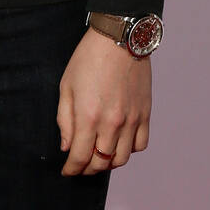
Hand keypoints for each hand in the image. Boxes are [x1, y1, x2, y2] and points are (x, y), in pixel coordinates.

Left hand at [56, 25, 150, 174]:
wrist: (119, 38)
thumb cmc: (89, 57)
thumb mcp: (66, 85)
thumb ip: (65, 120)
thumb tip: (67, 146)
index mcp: (88, 116)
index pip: (80, 157)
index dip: (72, 169)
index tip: (67, 171)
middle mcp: (112, 123)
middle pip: (100, 162)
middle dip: (87, 168)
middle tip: (80, 165)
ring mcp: (131, 120)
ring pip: (121, 159)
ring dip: (108, 162)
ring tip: (99, 156)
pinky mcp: (145, 114)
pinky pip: (140, 144)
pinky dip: (129, 150)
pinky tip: (119, 142)